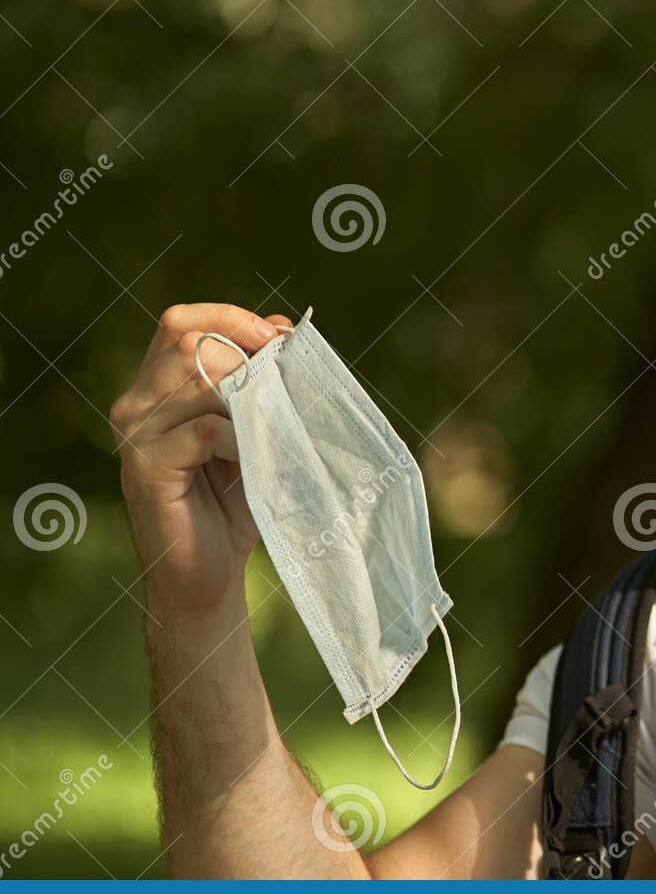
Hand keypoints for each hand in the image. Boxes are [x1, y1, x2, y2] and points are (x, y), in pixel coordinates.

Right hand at [111, 303, 292, 614]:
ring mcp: (135, 435)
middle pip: (187, 342)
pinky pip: (203, 431)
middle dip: (245, 354)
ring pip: (197, 381)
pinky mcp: (146, 469)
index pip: (179, 321)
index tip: (276, 337)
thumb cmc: (233, 498)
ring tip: (269, 424)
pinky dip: (240, 437)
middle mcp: (135, 404)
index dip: (229, 318)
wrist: (208, 575)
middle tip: (282, 382)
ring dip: (249, 396)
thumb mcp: (251, 428)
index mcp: (155, 388)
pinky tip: (251, 456)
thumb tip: (281, 328)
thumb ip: (260, 379)